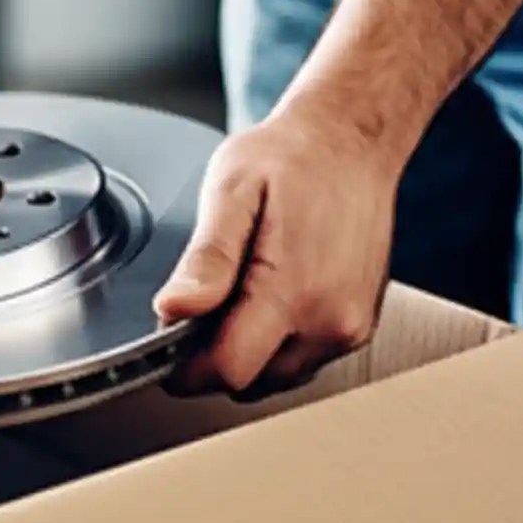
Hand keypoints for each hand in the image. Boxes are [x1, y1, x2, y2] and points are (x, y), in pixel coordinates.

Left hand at [153, 103, 400, 397]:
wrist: (351, 140)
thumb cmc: (291, 157)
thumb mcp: (231, 192)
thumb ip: (206, 258)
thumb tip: (173, 308)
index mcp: (293, 291)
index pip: (227, 371)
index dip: (185, 369)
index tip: (164, 348)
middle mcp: (331, 321)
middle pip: (250, 381)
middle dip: (212, 358)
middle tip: (198, 307)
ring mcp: (351, 327)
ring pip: (276, 377)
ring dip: (245, 354)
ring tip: (234, 296)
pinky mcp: (359, 326)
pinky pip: (303, 360)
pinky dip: (275, 345)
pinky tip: (265, 300)